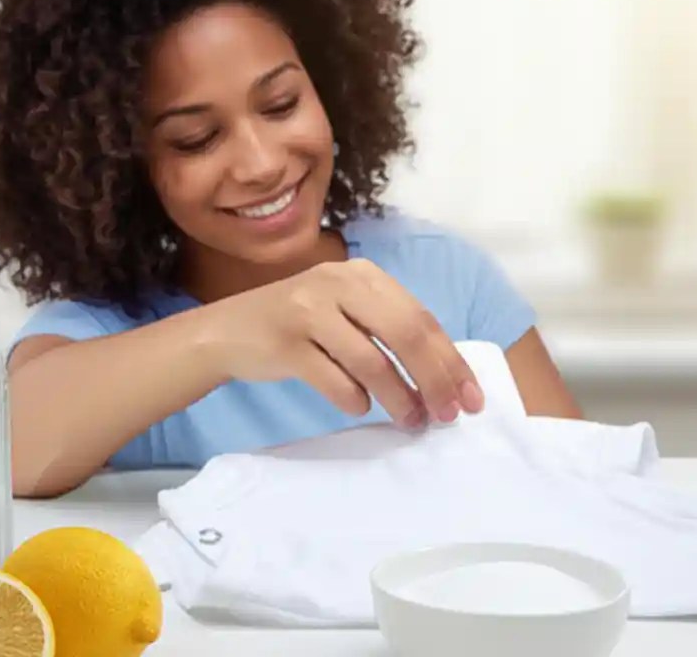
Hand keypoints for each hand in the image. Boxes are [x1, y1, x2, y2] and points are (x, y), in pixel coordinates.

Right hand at [198, 258, 483, 426]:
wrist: (225, 331)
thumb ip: (387, 328)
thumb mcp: (344, 311)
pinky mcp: (286, 343)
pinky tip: (360, 407)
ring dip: (400, 398)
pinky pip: (335, 380)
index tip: (471, 397)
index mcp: (362, 275)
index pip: (421, 318)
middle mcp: (338, 283)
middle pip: (405, 334)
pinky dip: (354, 400)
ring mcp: (309, 311)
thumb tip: (445, 376)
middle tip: (449, 415)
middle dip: (435, 379)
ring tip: (412, 421)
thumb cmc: (297, 326)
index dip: (451, 360)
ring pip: (372, 361)